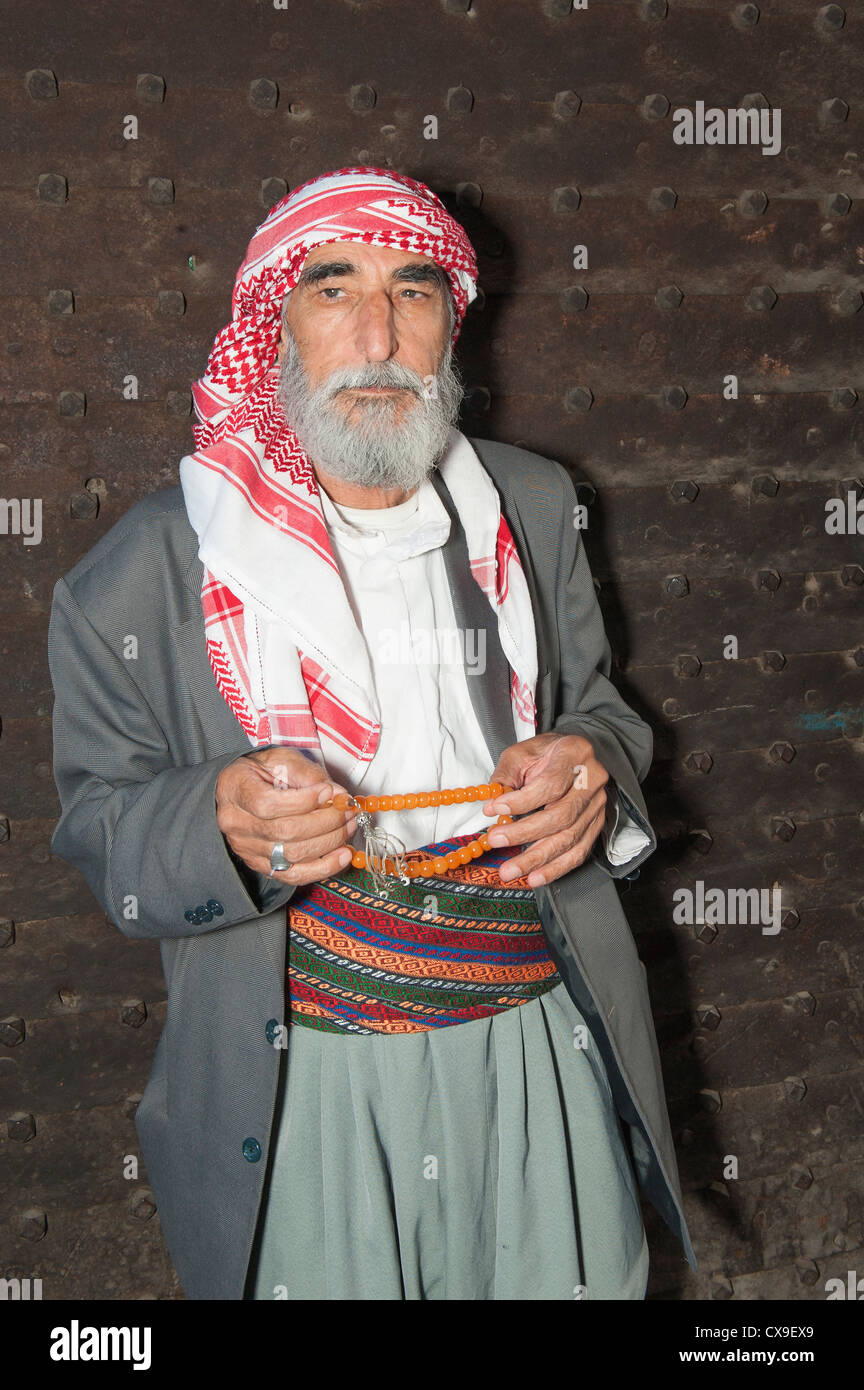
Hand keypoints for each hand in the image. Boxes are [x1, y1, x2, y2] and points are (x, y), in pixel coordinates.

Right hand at [216, 748, 356, 885]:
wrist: (243, 790)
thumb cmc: (263, 772)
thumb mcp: (282, 759)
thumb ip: (309, 775)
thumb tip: (338, 796)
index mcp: (235, 789)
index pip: (268, 804)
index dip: (304, 801)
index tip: (329, 792)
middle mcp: (236, 823)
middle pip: (285, 831)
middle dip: (325, 821)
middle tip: (347, 810)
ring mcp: (247, 848)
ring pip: (293, 854)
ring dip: (330, 841)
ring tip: (348, 826)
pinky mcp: (262, 865)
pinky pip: (295, 875)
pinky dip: (324, 867)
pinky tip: (342, 855)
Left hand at [482, 732, 608, 887]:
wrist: (574, 755)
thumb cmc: (545, 754)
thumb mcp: (520, 754)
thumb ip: (505, 778)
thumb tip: (492, 808)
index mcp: (575, 753)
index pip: (550, 784)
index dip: (522, 801)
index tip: (495, 810)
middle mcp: (592, 780)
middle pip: (561, 815)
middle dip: (525, 833)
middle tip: (496, 841)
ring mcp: (598, 805)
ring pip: (570, 838)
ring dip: (538, 858)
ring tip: (511, 870)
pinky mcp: (597, 824)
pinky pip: (579, 852)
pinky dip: (556, 868)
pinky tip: (536, 877)